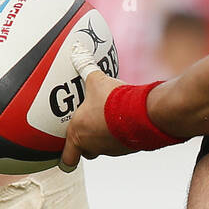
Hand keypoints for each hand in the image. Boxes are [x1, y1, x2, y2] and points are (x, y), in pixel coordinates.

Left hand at [59, 41, 131, 169]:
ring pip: (104, 148)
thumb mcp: (97, 80)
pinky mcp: (129, 147)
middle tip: (89, 129)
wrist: (142, 113)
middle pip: (86, 152)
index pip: (67, 158)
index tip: (66, 155)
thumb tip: (77, 50)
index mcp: (79, 134)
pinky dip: (122, 135)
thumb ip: (85, 67)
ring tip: (109, 119)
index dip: (66, 156)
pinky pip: (122, 143)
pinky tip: (125, 120)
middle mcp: (94, 146)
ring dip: (105, 137)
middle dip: (86, 143)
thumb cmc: (114, 101)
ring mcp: (112, 149)